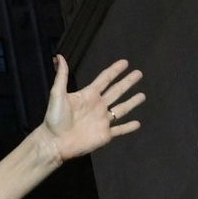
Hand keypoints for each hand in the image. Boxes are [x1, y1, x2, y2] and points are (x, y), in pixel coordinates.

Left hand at [0, 56, 147, 198]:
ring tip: (143, 96)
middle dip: (128, 82)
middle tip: (139, 74)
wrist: (55, 142)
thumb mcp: (57, 94)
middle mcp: (98, 106)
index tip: (125, 63)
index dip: (115, 70)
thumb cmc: (54, 118)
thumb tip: (59, 56)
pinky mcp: (105, 135)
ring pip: (121, 109)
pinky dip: (128, 127)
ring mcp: (103, 120)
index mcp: (89, 95)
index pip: (105, 79)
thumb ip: (62, 76)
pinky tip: (138, 124)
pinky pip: (120, 130)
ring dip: (132, 102)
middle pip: (117, 91)